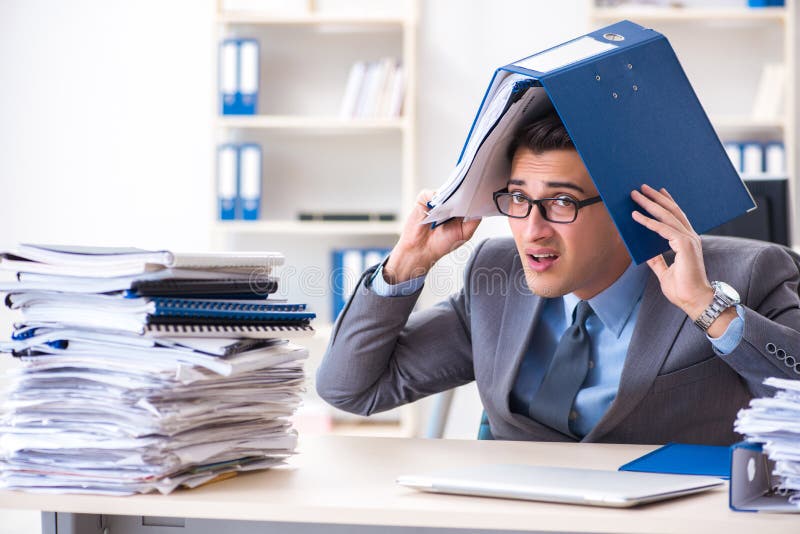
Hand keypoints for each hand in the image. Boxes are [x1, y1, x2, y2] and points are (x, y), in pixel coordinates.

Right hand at [383, 190, 480, 283]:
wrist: (421, 250)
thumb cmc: (441, 244)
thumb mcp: (464, 234)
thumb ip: (473, 221)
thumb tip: (480, 208)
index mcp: (458, 211)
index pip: (467, 198)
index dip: (472, 196)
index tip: (478, 194)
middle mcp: (447, 204)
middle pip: (456, 191)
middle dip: (462, 193)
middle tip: (466, 195)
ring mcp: (435, 202)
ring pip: (444, 191)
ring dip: (447, 196)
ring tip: (450, 206)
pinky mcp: (423, 201)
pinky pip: (429, 194)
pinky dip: (433, 199)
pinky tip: (435, 209)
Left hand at [630, 184, 716, 322]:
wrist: (694, 301)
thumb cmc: (683, 289)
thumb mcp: (665, 272)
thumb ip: (658, 261)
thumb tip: (648, 254)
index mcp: (687, 242)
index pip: (676, 217)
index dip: (665, 204)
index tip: (656, 193)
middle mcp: (689, 237)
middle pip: (671, 211)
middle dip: (656, 198)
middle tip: (641, 187)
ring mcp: (688, 240)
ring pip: (667, 216)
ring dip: (650, 204)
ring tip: (636, 195)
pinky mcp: (684, 245)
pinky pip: (663, 229)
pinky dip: (648, 222)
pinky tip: (636, 216)